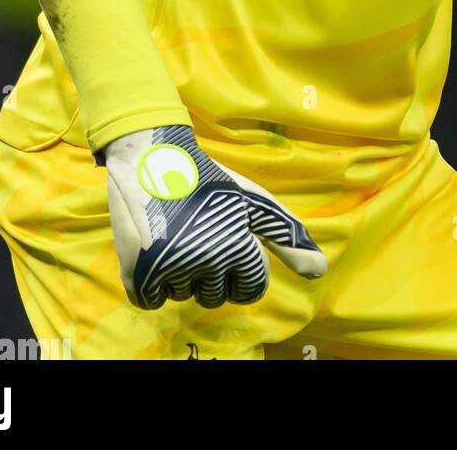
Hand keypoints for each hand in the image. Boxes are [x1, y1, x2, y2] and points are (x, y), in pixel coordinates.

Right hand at [102, 124, 326, 309]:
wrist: (152, 156)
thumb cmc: (209, 180)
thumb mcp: (254, 202)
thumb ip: (287, 237)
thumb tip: (319, 271)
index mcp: (240, 245)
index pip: (251, 289)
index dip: (241, 270)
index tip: (228, 243)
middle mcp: (207, 260)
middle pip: (215, 297)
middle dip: (210, 273)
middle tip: (199, 234)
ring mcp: (171, 267)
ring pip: (183, 296)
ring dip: (180, 273)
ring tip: (176, 233)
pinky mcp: (137, 271)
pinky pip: (150, 300)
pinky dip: (150, 281)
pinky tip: (155, 245)